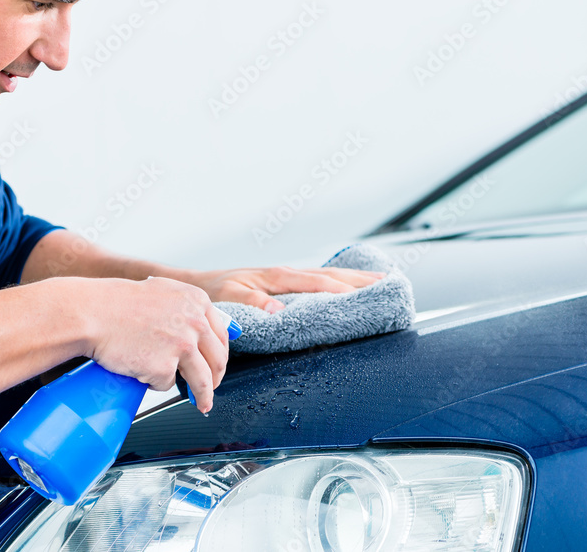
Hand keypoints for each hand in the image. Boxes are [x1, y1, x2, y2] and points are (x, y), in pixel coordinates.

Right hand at [70, 276, 229, 412]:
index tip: (216, 365)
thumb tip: (205, 326)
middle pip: (217, 360)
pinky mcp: (164, 367)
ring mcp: (181, 345)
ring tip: (202, 404)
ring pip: (202, 379)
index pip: (220, 335)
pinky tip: (143, 372)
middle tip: (211, 387)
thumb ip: (188, 307)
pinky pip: (167, 384)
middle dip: (217, 378)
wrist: (93, 313)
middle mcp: (195, 322)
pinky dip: (156, 383)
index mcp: (197, 301)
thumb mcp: (164, 292)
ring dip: (204, 396)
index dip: (219, 355)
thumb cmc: (119, 303)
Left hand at [185, 266, 385, 312]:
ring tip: (380, 282)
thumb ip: (253, 305)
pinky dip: (337, 283)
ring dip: (353, 279)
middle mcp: (285, 275)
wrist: (196, 287)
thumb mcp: (227, 299)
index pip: (319, 282)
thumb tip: (281, 311)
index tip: (371, 293)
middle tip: (391, 283)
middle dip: (360, 279)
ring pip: (327, 277)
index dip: (346, 288)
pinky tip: (347, 287)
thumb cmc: (211, 293)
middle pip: (331, 275)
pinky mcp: (282, 286)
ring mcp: (286, 279)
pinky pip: (316, 283)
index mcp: (277, 277)